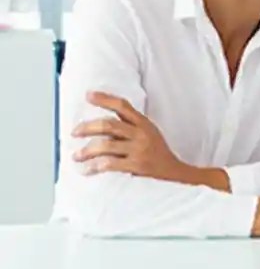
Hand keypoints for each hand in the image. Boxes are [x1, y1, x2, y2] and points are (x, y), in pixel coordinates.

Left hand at [72, 92, 194, 182]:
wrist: (175, 172)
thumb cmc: (158, 152)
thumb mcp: (149, 133)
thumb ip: (130, 127)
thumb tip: (100, 124)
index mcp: (143, 123)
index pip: (123, 106)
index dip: (104, 99)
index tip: (88, 96)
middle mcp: (141, 134)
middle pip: (109, 125)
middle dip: (88, 127)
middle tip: (74, 132)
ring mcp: (139, 150)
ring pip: (106, 145)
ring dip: (87, 151)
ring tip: (77, 156)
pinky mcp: (137, 166)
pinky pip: (110, 164)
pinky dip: (95, 167)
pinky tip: (87, 169)